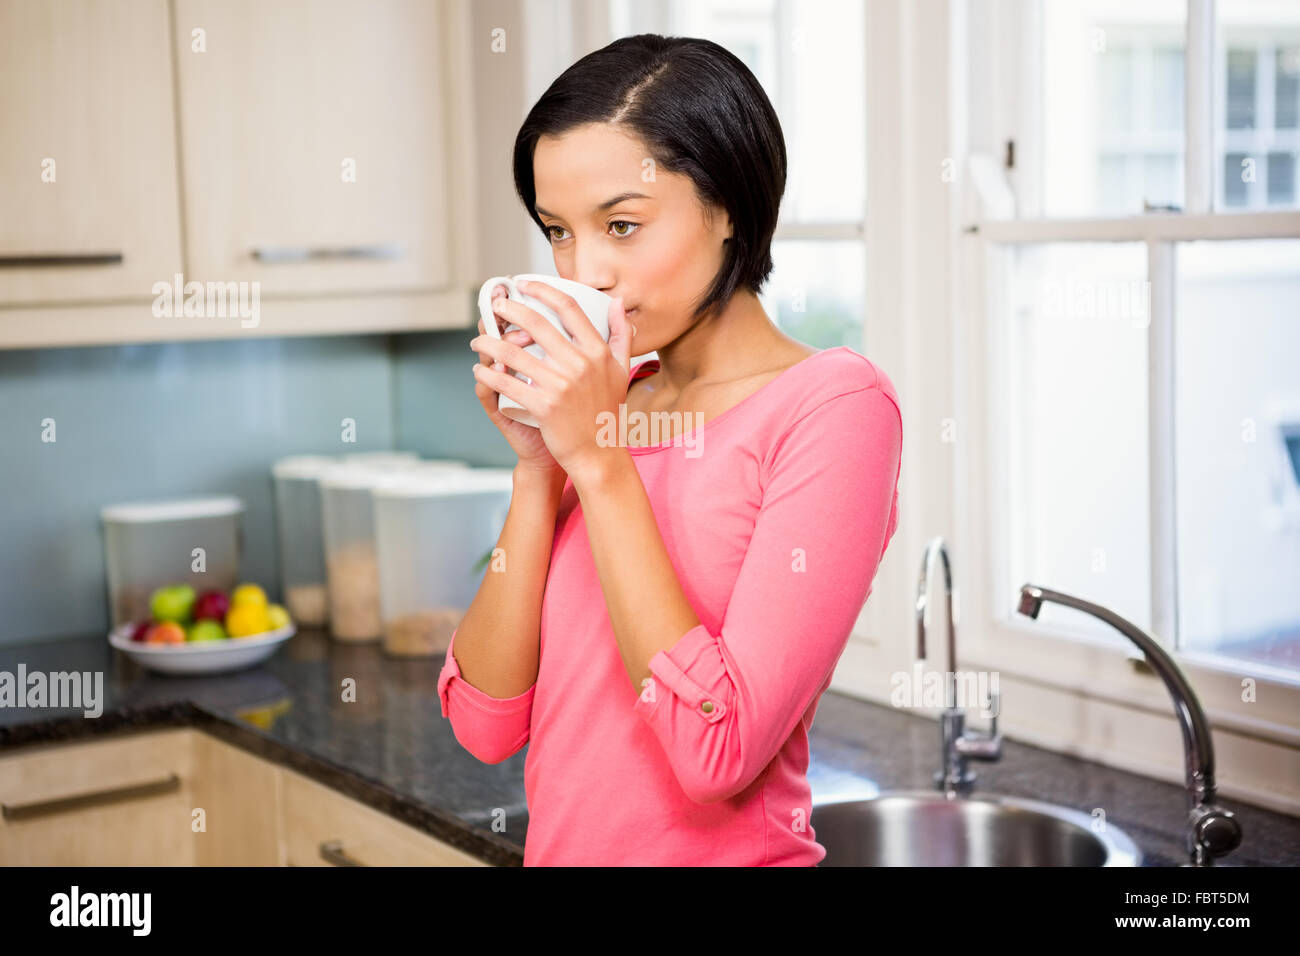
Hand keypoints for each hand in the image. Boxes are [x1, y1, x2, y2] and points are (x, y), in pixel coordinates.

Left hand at [470, 279, 635, 482]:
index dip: (544, 290)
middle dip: (509, 310)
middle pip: (537, 324)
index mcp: (598, 352)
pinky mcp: (544, 405)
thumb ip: (621, 335)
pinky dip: (489, 374)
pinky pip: (508, 383)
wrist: (598, 454)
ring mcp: (561, 385)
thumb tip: (618, 302)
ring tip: (479, 341)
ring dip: (489, 343)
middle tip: (494, 307)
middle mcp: (580, 364)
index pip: (569, 308)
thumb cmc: (606, 412)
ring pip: (515, 353)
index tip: (525, 284)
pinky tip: (481, 370)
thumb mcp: (621, 371)